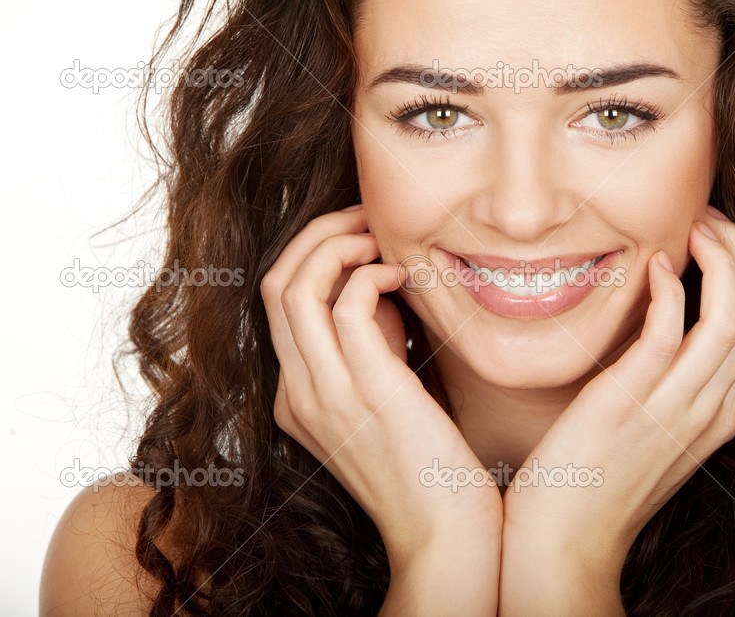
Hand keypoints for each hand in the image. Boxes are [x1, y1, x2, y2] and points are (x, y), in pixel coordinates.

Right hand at [260, 205, 501, 613]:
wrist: (446, 531)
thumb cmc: (431, 463)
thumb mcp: (386, 397)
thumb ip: (372, 345)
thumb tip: (380, 284)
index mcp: (298, 397)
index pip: (279, 303)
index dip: (314, 256)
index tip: (359, 235)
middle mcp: (298, 393)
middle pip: (274, 285)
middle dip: (316, 235)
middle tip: (364, 218)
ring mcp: (324, 393)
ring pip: (293, 286)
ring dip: (337, 243)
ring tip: (379, 236)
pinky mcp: (366, 390)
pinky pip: (344, 302)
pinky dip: (370, 272)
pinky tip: (404, 275)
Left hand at [498, 206, 734, 614]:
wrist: (563, 542)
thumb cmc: (594, 480)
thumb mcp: (650, 430)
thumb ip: (666, 382)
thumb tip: (661, 324)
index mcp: (718, 413)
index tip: (712, 238)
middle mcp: (711, 409)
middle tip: (707, 217)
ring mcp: (677, 407)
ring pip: (731, 316)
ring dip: (719, 258)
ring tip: (692, 225)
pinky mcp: (633, 402)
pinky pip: (673, 333)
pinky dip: (674, 290)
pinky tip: (655, 266)